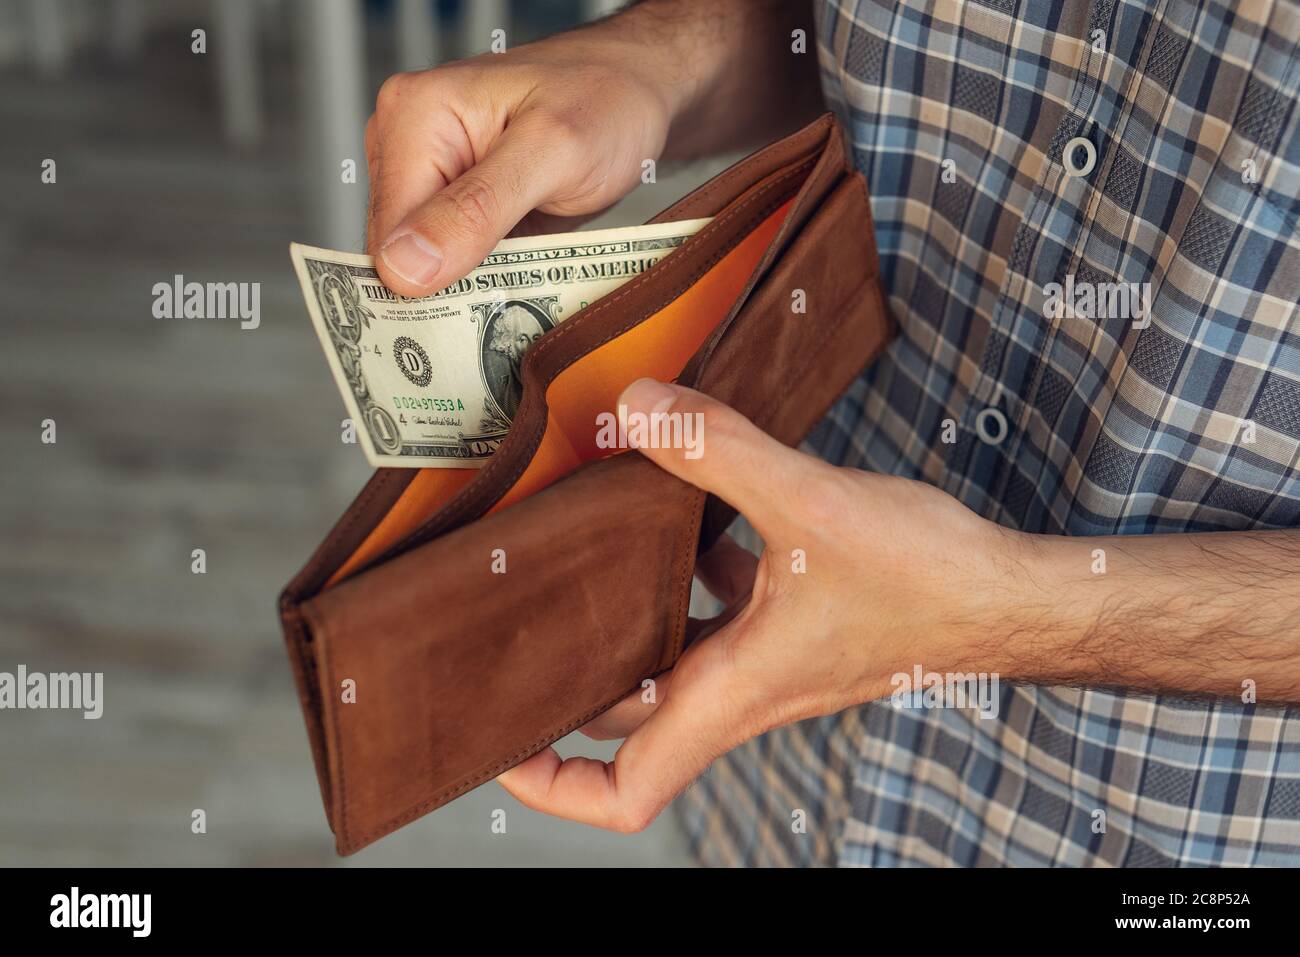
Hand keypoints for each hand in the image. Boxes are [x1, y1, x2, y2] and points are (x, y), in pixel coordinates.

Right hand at [364, 23, 686, 296]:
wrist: (642, 89)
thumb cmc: (607, 99)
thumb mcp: (552, 151)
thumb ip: (477, 208)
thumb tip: (403, 267)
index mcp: (412, 116)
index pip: (388, 232)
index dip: (423, 283)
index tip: (470, 319)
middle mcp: (408, 144)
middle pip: (399, 253)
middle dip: (445, 287)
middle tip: (507, 302)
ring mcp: (431, 177)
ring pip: (425, 264)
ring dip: (468, 287)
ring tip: (522, 283)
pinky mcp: (457, 206)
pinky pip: (454, 261)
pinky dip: (484, 278)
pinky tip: (521, 278)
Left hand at [496, 378, 1025, 832]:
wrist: (1007, 596)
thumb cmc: (928, 580)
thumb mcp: (808, 502)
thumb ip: (714, 451)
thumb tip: (632, 406)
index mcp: (733, 694)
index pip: (626, 793)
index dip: (552, 785)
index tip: (500, 745)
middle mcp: (742, 692)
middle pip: (628, 722)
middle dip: (566, 680)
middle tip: (516, 625)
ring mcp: (769, 663)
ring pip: (670, 662)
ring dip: (625, 620)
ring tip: (581, 559)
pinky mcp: (794, 628)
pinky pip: (718, 616)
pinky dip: (689, 576)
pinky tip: (689, 514)